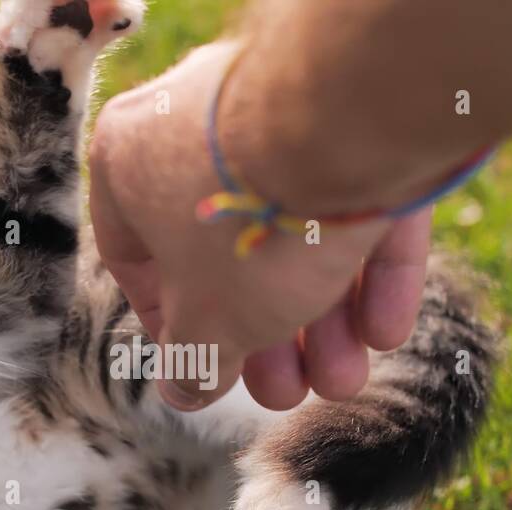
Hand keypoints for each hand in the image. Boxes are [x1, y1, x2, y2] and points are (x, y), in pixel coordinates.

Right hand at [89, 42, 431, 410]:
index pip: (132, 254)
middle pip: (227, 253)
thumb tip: (183, 390)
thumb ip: (191, 361)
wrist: (355, 124)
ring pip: (295, 233)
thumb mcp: (208, 320)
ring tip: (344, 378)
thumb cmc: (251, 224)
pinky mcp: (360, 121)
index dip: (167, 324)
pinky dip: (365, 268)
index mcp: (129, 159)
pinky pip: (354, 203)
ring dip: (320, 319)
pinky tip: (382, 332)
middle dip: (264, 338)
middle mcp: (198, 126)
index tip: (204, 366)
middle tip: (287, 391)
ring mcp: (283, 116)